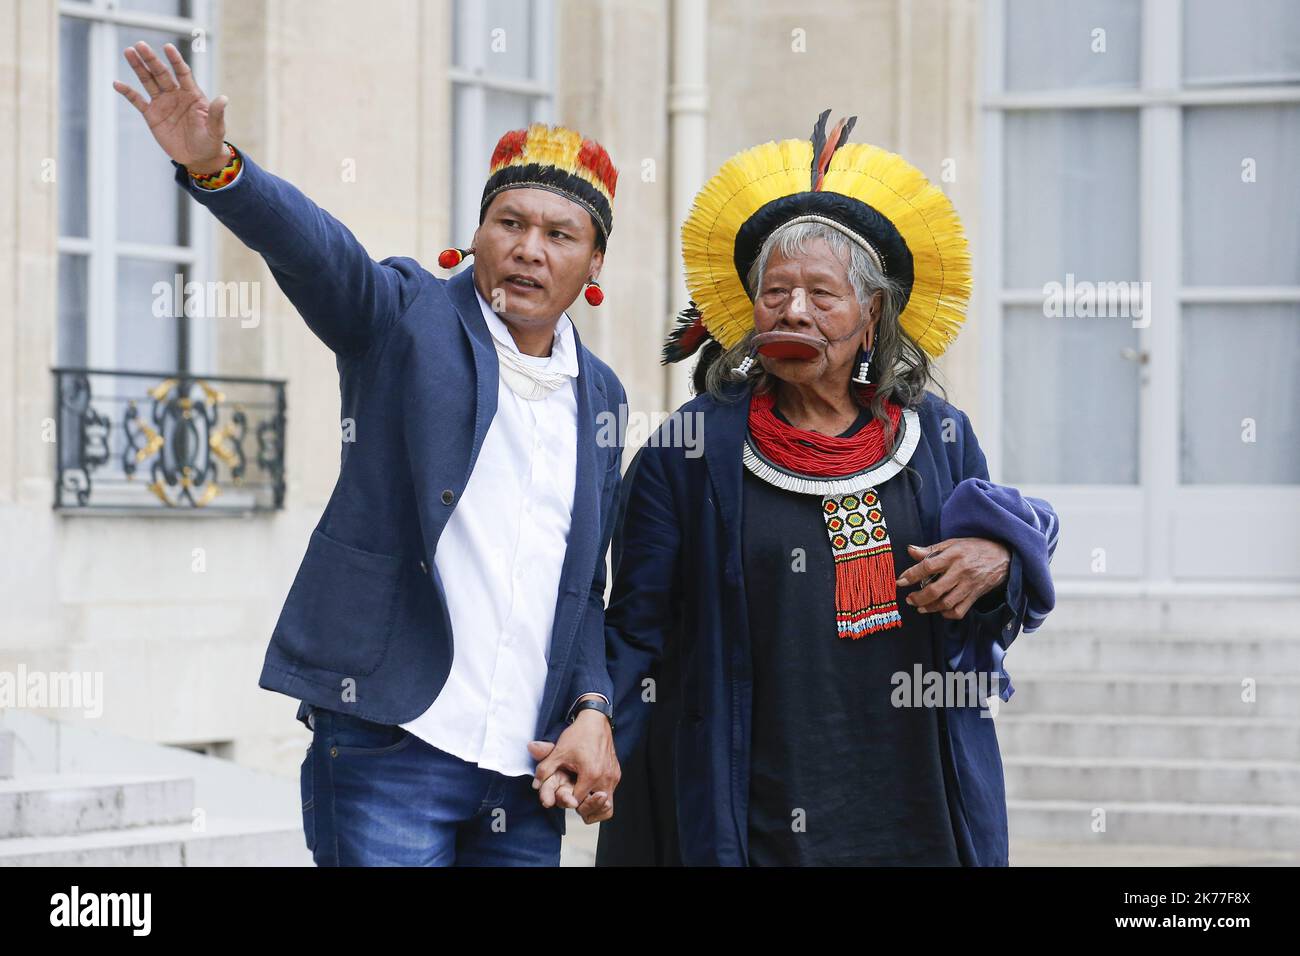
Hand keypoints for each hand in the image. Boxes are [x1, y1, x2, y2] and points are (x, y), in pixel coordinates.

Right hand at [112, 41, 228, 172]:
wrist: (198, 158)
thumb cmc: (210, 142)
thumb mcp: (215, 129)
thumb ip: (216, 114)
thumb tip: (224, 98)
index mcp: (192, 94)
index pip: (183, 73)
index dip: (175, 60)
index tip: (167, 47)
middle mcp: (176, 95)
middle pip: (162, 73)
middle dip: (151, 60)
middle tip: (140, 45)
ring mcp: (163, 103)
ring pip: (148, 81)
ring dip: (138, 67)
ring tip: (129, 52)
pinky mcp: (152, 115)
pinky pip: (137, 101)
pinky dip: (127, 92)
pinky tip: (117, 83)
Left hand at [528, 710, 618, 824]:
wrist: (596, 720)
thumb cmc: (579, 735)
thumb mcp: (558, 751)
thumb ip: (545, 769)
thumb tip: (535, 785)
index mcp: (591, 775)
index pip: (577, 802)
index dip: (567, 800)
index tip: (562, 794)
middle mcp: (606, 778)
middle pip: (594, 806)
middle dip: (581, 806)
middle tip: (571, 797)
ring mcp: (614, 777)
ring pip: (604, 802)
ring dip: (592, 802)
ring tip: (580, 794)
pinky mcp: (617, 773)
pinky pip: (609, 792)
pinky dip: (599, 794)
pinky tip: (589, 786)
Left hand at [895, 538, 1009, 619]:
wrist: (1003, 557)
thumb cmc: (975, 548)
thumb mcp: (953, 543)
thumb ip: (930, 549)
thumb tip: (910, 550)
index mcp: (954, 555)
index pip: (928, 566)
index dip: (912, 574)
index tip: (901, 581)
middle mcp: (961, 571)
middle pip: (936, 589)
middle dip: (918, 597)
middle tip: (909, 599)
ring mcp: (969, 586)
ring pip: (946, 603)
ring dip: (930, 607)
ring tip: (920, 607)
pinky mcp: (975, 596)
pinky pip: (959, 611)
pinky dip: (947, 614)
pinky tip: (939, 610)